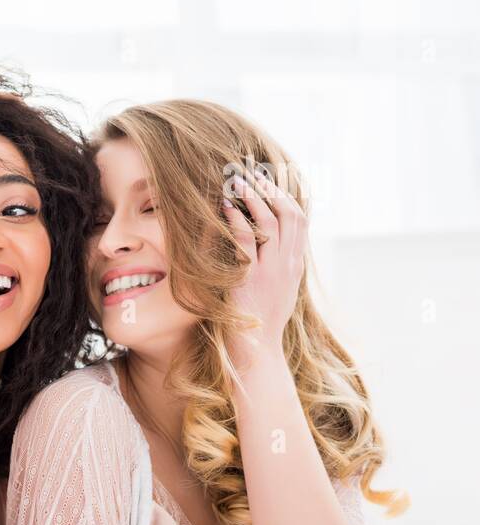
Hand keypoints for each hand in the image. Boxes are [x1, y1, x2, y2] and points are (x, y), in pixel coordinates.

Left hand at [221, 167, 307, 365]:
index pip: (299, 220)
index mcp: (294, 266)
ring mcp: (271, 272)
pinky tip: (225, 207)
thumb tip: (269, 247)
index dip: (286, 195)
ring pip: (271, 223)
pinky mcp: (250, 280)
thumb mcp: (277, 292)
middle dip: (271, 189)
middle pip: (290, 214)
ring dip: (253, 198)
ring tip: (236, 181)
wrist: (256, 351)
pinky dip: (237, 221)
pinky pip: (247, 243)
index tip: (270, 179)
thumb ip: (276, 268)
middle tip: (251, 173)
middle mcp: (288, 265)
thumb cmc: (259, 323)